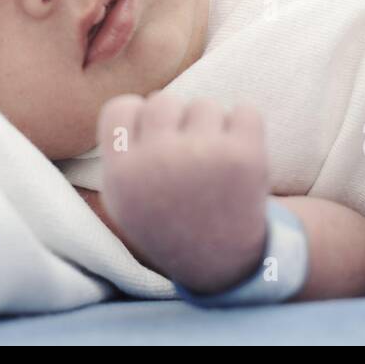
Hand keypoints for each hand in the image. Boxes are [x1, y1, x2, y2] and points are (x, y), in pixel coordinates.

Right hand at [98, 92, 269, 293]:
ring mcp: (203, 156)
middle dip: (175, 122)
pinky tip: (236, 157)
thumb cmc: (166, 219)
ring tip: (210, 165)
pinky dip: (244, 128)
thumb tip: (139, 101)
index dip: (138, 121)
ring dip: (209, 128)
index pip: (121, 108)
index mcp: (123, 174)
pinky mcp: (245, 156)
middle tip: (184, 156)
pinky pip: (245, 111)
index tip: (152, 144)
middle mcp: (158, 162)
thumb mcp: (123, 198)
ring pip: (203, 105)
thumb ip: (119, 151)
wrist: (221, 263)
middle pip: (162, 100)